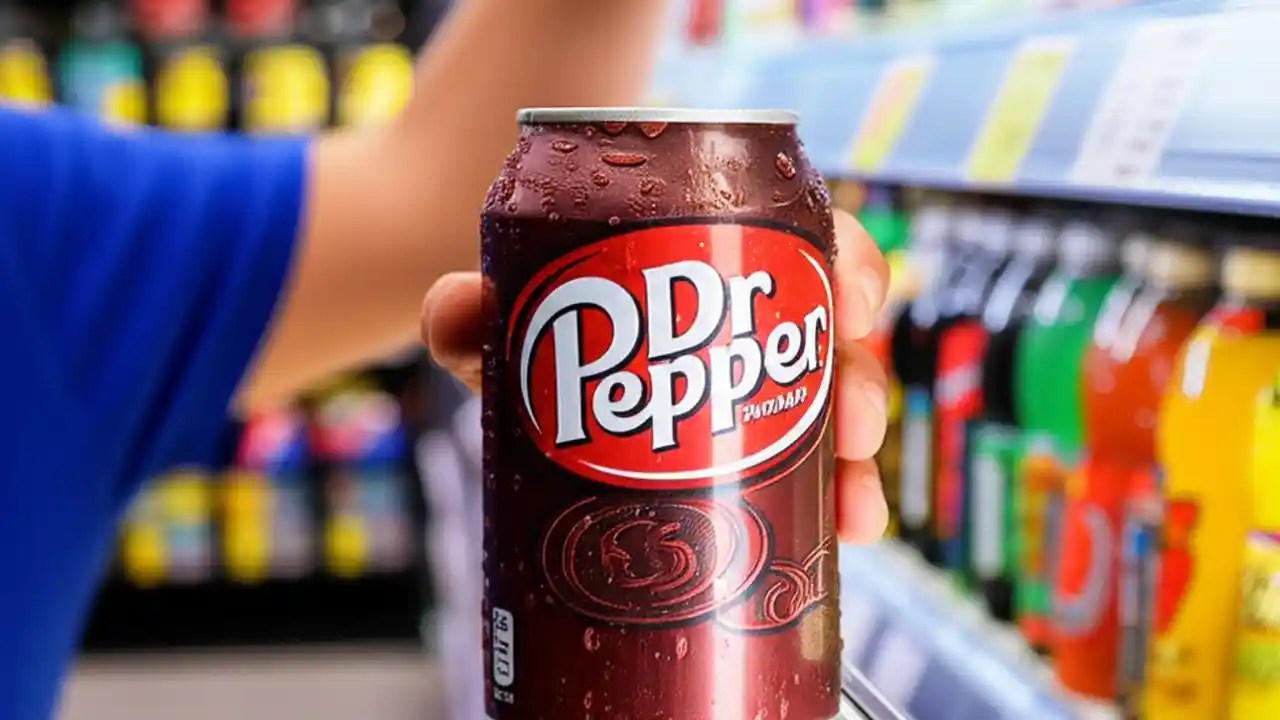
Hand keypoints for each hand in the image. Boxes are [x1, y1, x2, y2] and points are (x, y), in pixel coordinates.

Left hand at [422, 210, 890, 543]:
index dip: (849, 263)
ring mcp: (750, 389)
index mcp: (708, 253)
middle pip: (833, 336)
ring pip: (835, 407)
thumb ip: (465, 314)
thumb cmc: (518, 329)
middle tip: (854, 430)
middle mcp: (744, 321)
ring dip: (861, 459)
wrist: (516, 386)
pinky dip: (837, 500)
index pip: (799, 236)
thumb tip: (459, 310)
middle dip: (863, 383)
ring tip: (855, 512)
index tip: (853, 305)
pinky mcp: (749, 451)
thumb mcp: (498, 323)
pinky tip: (845, 534)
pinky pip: (813, 465)